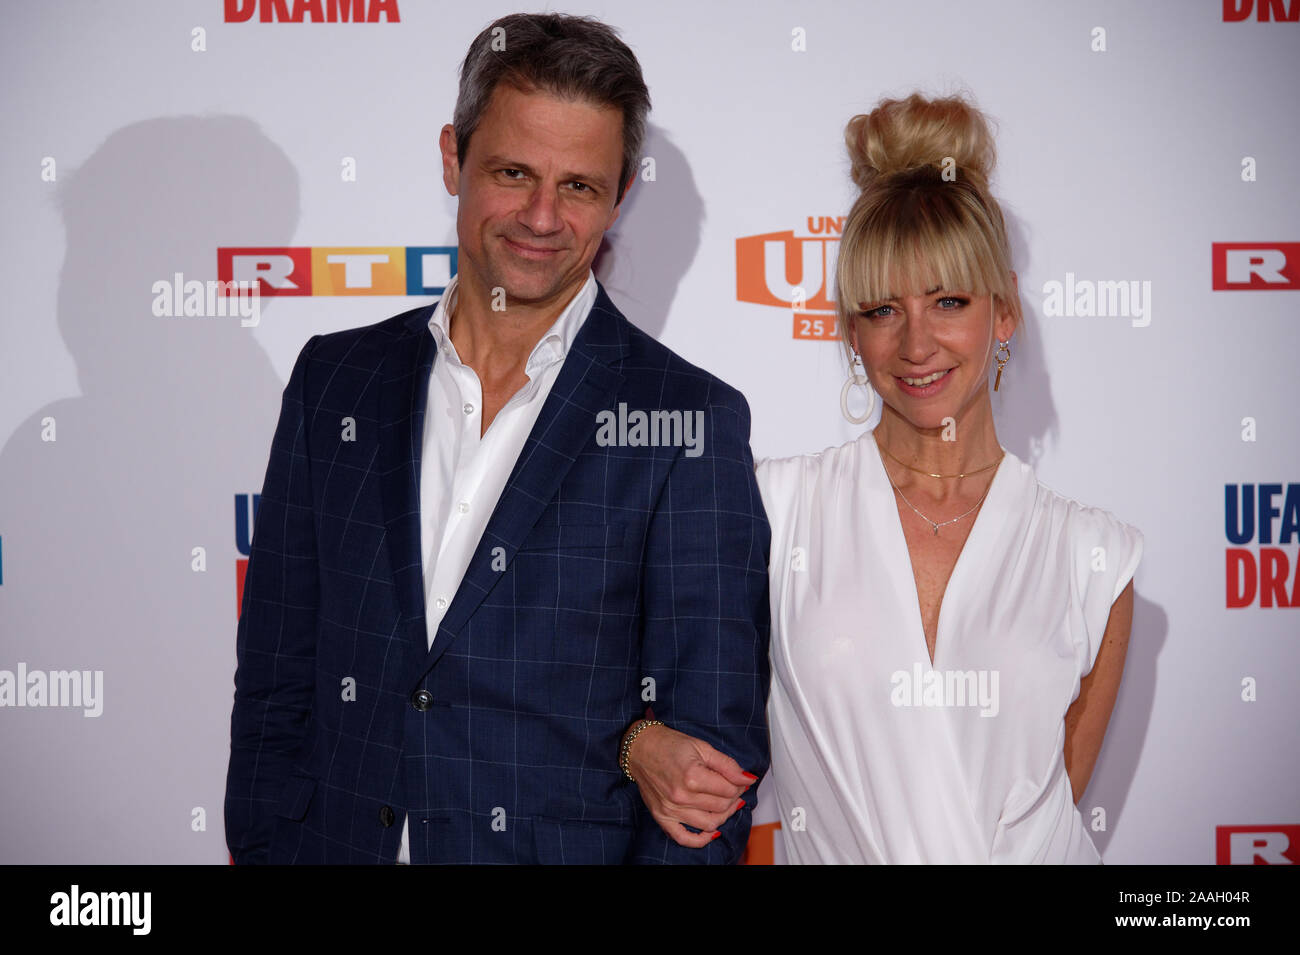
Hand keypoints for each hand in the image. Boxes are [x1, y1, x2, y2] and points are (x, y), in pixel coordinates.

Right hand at [625, 722, 757, 847]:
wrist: (640, 748)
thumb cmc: (669, 745)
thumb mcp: (702, 747)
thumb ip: (728, 765)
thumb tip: (748, 779)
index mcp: (692, 776)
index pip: (729, 790)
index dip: (739, 785)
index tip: (739, 780)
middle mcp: (681, 796)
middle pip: (721, 807)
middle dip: (733, 798)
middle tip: (733, 788)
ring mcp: (670, 810)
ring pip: (709, 823)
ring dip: (723, 816)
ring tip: (724, 804)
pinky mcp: (662, 817)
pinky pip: (684, 838)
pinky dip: (701, 839)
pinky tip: (711, 831)